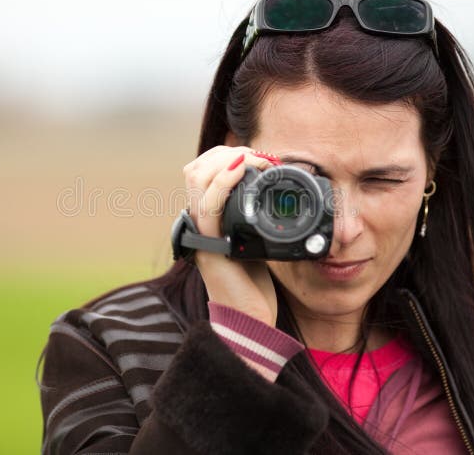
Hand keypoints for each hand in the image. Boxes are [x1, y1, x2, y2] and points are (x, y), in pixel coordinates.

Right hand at [181, 146, 278, 326]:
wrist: (248, 321)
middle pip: (196, 168)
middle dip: (228, 153)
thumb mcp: (256, 243)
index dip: (226, 156)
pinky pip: (209, 206)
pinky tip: (242, 171)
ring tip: (257, 161)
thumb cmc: (252, 285)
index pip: (202, 171)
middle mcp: (198, 222)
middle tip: (260, 158)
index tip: (260, 158)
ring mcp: (201, 233)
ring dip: (228, 161)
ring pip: (197, 178)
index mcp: (207, 219)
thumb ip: (254, 221)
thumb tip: (276, 200)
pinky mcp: (209, 246)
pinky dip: (224, 182)